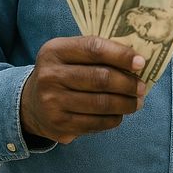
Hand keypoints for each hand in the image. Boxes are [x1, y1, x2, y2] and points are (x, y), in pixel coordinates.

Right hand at [20, 36, 146, 144]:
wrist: (30, 103)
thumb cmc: (64, 73)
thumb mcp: (71, 54)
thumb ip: (99, 52)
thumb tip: (138, 61)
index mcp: (55, 50)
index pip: (94, 48)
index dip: (121, 55)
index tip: (141, 63)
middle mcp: (50, 75)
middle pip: (100, 78)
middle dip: (128, 84)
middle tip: (142, 87)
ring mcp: (52, 101)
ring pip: (101, 103)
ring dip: (126, 103)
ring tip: (137, 102)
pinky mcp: (58, 124)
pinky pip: (95, 122)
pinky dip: (114, 119)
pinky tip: (120, 114)